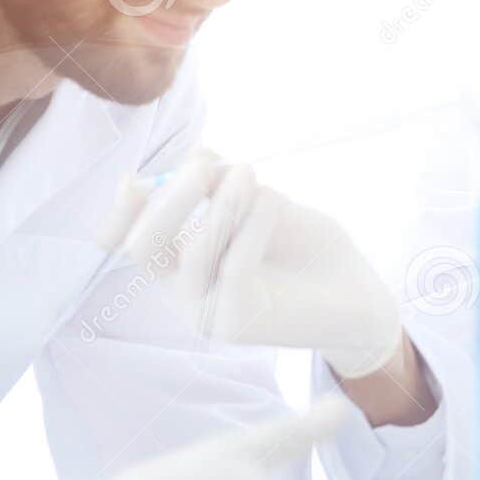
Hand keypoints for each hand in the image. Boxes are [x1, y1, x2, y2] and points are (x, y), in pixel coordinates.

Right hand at [99, 151, 401, 378]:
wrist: (358, 293)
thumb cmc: (306, 245)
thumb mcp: (260, 203)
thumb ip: (223, 185)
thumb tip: (196, 157)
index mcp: (178, 261)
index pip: (126, 240)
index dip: (120, 212)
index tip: (134, 179)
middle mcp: (183, 291)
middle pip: (144, 247)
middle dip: (169, 199)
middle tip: (206, 165)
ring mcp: (207, 311)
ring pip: (191, 253)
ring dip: (219, 204)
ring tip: (250, 172)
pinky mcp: (238, 322)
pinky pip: (233, 266)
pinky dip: (251, 224)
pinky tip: (273, 198)